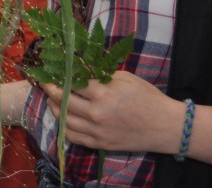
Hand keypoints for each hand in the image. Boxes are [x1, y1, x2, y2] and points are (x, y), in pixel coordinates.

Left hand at [41, 71, 183, 153]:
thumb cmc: (148, 98)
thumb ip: (100, 74)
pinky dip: (64, 126)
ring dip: (53, 107)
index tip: (51, 68)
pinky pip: (73, 136)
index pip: (72, 82)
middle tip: (44, 81)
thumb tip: (78, 66)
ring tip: (51, 98)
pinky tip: (62, 117)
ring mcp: (97, 131)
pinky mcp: (100, 144)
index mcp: (105, 94)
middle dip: (50, 88)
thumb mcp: (125, 78)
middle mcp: (97, 114)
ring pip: (64, 119)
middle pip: (63, 100)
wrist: (166, 127)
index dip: (59, 74)